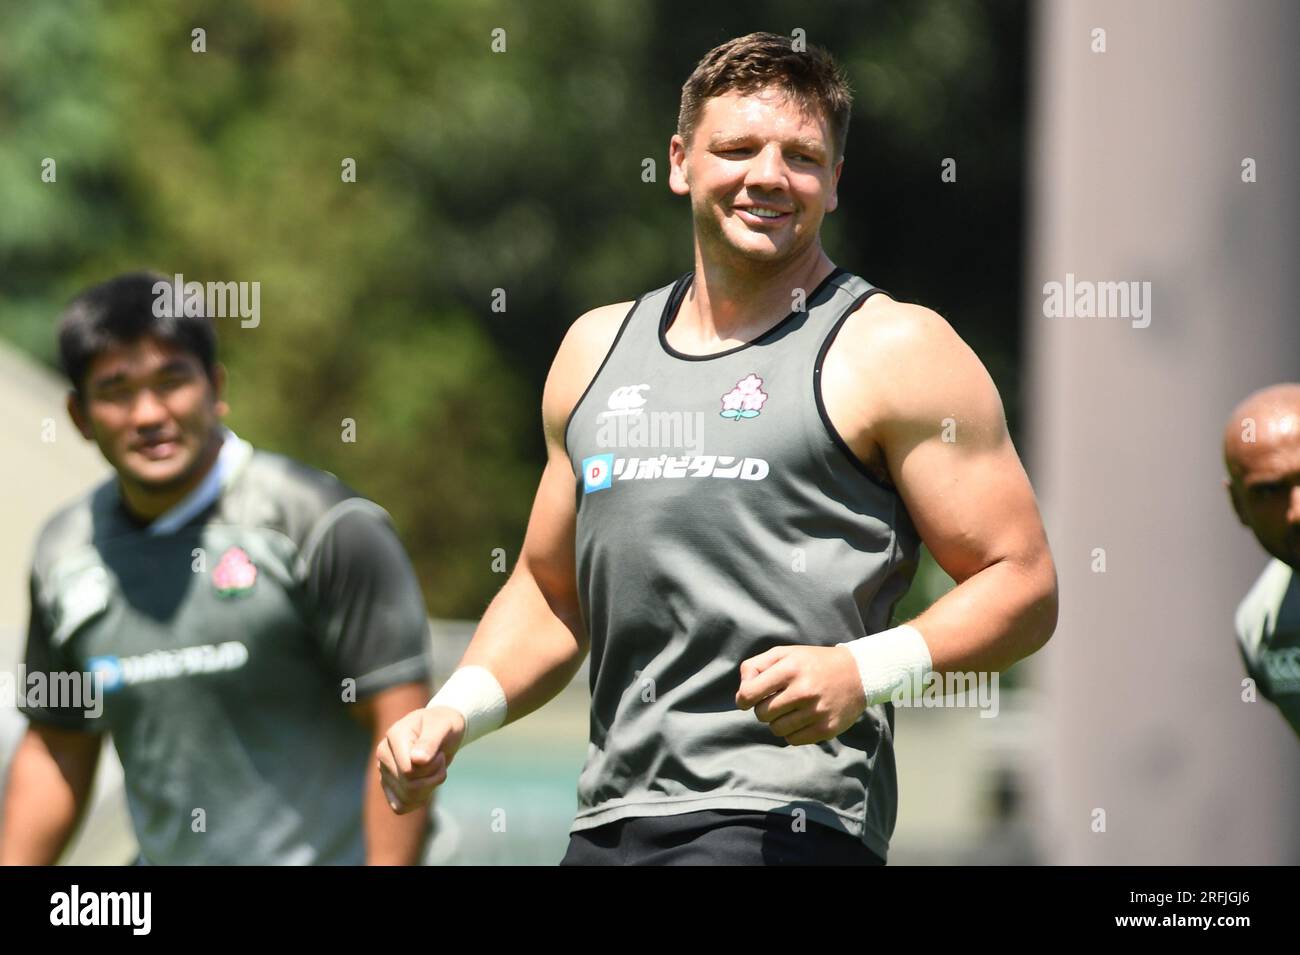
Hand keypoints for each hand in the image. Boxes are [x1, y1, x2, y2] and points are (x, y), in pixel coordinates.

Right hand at [376, 705, 464, 813]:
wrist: (440, 730)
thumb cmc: (442, 725)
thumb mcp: (442, 727)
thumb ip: (430, 742)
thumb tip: (417, 760)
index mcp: (394, 736)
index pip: (409, 770)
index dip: (432, 767)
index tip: (440, 753)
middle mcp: (383, 754)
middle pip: (409, 786)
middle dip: (433, 777)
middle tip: (440, 760)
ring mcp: (384, 771)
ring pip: (406, 799)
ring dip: (429, 789)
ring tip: (434, 771)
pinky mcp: (388, 785)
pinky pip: (400, 807)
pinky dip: (418, 800)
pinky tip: (426, 785)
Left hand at [735, 645, 865, 744]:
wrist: (858, 674)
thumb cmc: (813, 663)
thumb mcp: (785, 653)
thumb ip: (756, 666)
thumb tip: (741, 695)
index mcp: (790, 668)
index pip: (749, 694)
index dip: (744, 699)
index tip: (748, 699)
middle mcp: (803, 690)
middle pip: (762, 714)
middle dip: (764, 709)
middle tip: (777, 700)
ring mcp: (816, 711)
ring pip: (776, 730)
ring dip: (778, 722)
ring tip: (790, 709)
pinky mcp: (826, 728)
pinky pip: (793, 740)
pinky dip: (792, 732)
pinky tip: (802, 719)